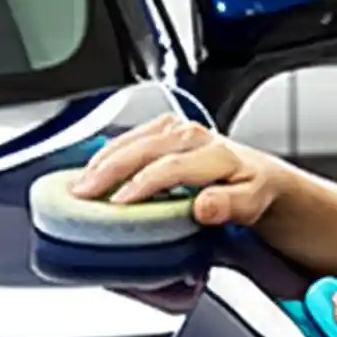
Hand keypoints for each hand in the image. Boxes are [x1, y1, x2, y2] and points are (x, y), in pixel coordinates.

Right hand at [68, 114, 288, 226]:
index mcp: (214, 152)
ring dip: (102, 160)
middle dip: (109, 170)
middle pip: (144, 149)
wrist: (258, 176)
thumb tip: (203, 206)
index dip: (142, 185)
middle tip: (82, 192)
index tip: (118, 204)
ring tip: (78, 182)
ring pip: (132, 139)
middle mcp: (193, 134)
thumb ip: (229, 205)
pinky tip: (91, 169)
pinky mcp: (163, 130)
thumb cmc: (250, 191)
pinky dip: (107, 153)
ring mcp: (176, 129)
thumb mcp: (250, 203)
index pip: (170, 167)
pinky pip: (130, 137)